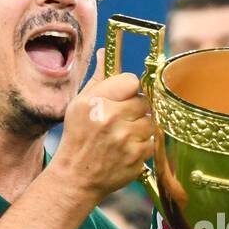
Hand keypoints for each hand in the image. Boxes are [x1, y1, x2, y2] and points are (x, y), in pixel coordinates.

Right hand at [53, 47, 155, 198]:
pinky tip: (126, 149)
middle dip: (136, 109)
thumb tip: (106, 52)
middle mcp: (110, 118)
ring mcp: (125, 139)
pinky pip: (152, 142)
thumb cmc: (78, 137)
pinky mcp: (136, 157)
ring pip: (150, 121)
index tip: (124, 97)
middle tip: (122, 119)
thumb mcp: (79, 105)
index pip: (132, 81)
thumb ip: (98, 79)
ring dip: (141, 127)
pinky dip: (143, 145)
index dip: (130, 89)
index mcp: (95, 101)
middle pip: (143, 101)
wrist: (76, 177)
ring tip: (123, 135)